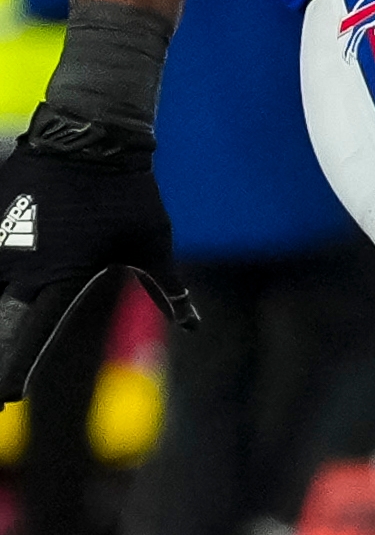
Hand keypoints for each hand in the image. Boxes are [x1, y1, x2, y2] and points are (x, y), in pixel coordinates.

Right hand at [0, 112, 195, 405]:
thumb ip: (168, 290)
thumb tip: (194, 324)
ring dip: (0, 312)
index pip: (26, 338)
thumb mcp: (154, 244)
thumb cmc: (128, 192)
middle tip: (1, 394)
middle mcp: (19, 267)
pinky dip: (2, 267)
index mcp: (57, 280)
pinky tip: (11, 282)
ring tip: (9, 320)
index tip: (9, 400)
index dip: (12, 372)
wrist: (89, 134)